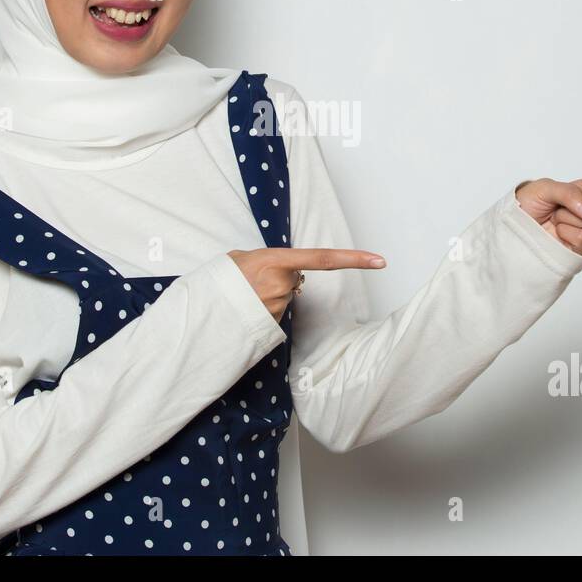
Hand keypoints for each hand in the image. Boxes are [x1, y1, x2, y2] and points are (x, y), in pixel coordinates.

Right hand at [227, 248, 386, 321]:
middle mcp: (281, 283)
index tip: (379, 260)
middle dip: (280, 278)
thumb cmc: (219, 280)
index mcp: (274, 260)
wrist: (202, 310)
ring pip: (285, 296)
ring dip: (270, 294)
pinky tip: (247, 307)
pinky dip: (264, 307)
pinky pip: (276, 310)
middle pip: (295, 279)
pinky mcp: (273, 323)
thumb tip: (275, 270)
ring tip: (245, 294)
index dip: (353, 259)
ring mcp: (277, 305)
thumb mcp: (240, 258)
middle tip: (252, 279)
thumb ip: (264, 260)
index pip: (322, 259)